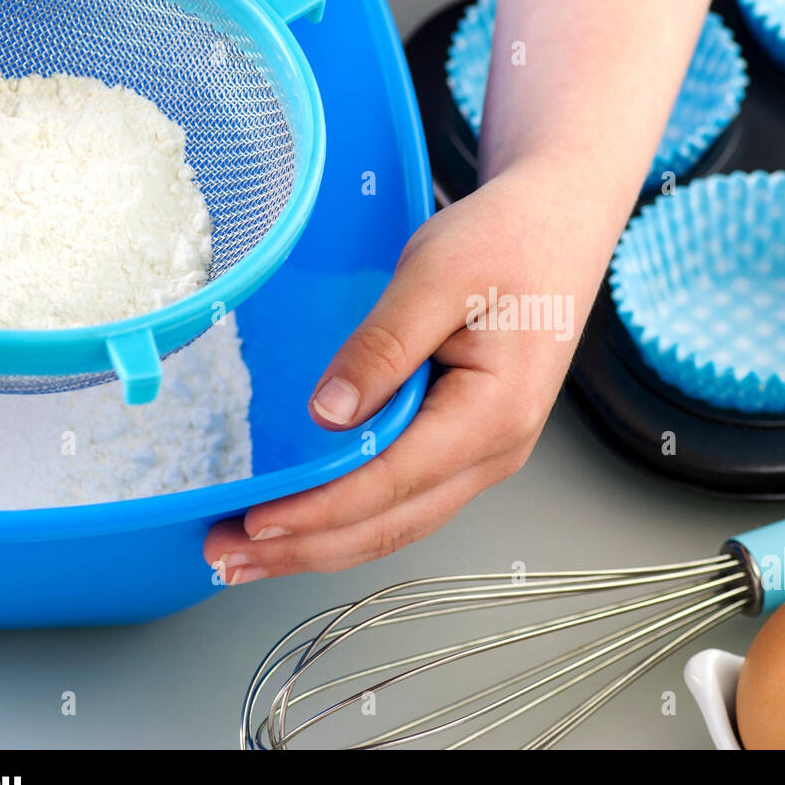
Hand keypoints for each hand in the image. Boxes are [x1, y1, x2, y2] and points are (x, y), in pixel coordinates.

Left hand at [204, 161, 607, 582]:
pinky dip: (350, 517)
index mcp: (494, 414)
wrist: (558, 227)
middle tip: (225, 557)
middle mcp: (496, 451)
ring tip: (248, 554)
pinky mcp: (466, 443)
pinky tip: (307, 521)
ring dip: (322, 544)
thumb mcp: (437, 275)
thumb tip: (327, 415)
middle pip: (391, 524)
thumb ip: (382, 346)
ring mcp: (485, 454)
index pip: (391, 482)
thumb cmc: (507, 242)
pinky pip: (405, 499)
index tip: (255, 523)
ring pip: (397, 522)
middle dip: (305, 549)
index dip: (318, 511)